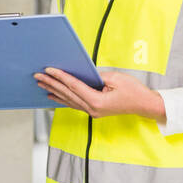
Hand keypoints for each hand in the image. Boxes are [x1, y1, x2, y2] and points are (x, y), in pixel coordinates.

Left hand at [33, 68, 164, 120]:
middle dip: (52, 84)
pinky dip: (63, 98)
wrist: (144, 105)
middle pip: (67, 94)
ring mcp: (92, 112)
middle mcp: (92, 109)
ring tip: (41, 84)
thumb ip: (97, 76)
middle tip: (38, 76)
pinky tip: (53, 95)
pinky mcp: (93, 111)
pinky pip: (74, 104)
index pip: (74, 86)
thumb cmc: (134, 91)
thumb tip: (82, 73)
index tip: (49, 70)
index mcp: (97, 101)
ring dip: (54, 91)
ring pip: (68, 100)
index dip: (60, 77)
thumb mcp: (116, 78)